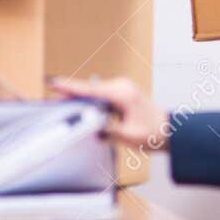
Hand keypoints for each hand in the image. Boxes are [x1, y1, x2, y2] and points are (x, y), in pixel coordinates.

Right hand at [47, 75, 170, 149]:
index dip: (70, 88)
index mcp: (123, 95)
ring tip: (60, 104)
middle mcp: (122, 87)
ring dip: (79, 98)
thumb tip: (90, 127)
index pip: (91, 91)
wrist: (168, 130)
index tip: (54, 83)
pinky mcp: (120, 92)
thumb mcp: (128, 136)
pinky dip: (88, 100)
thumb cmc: (153, 133)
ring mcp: (121, 87)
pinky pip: (98, 95)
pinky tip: (77, 106)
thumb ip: (108, 131)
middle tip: (51, 100)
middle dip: (70, 94)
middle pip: (88, 90)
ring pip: (92, 92)